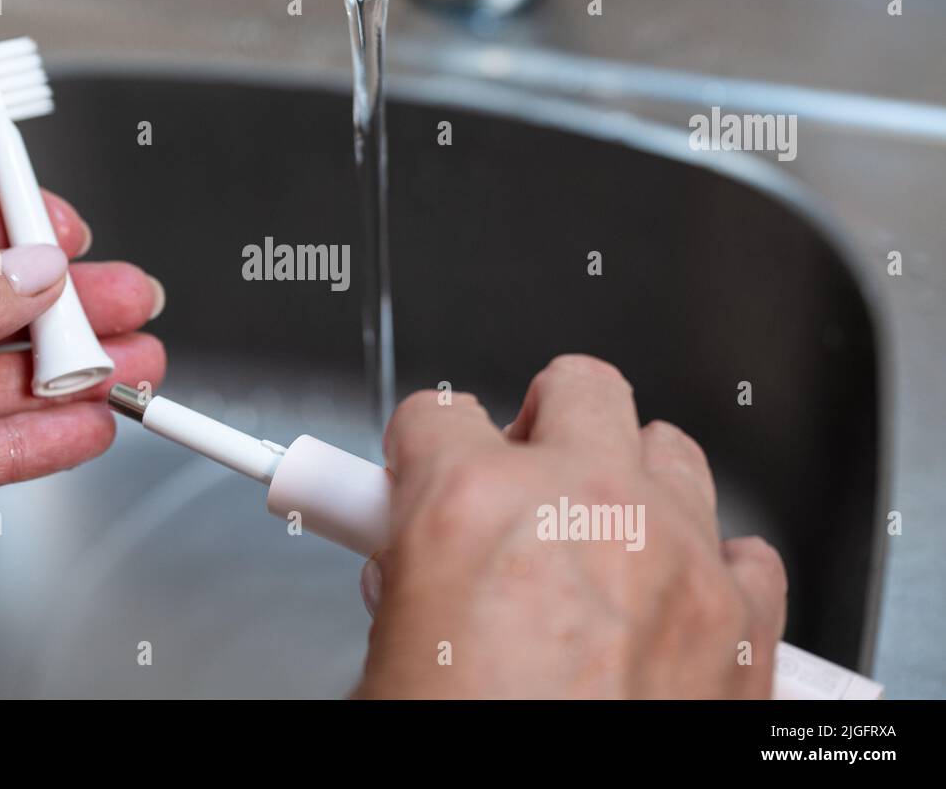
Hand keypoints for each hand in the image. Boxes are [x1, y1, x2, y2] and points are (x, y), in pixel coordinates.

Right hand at [357, 355, 786, 697]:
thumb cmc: (468, 745)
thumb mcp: (389, 659)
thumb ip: (410, 581)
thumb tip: (418, 566)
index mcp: (469, 510)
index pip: (436, 413)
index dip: (421, 449)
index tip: (420, 473)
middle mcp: (581, 509)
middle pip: (575, 387)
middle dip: (538, 423)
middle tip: (516, 477)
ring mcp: (675, 555)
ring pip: (668, 447)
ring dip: (627, 477)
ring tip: (594, 536)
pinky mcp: (742, 619)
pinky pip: (744, 547)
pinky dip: (709, 562)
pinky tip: (672, 603)